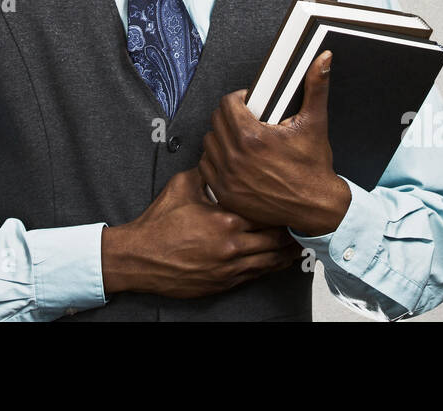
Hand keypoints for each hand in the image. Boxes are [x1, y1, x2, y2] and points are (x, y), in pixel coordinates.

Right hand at [100, 167, 301, 297]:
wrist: (140, 257)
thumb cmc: (159, 223)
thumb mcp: (182, 186)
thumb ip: (207, 172)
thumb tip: (221, 158)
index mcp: (226, 219)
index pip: (266, 213)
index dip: (281, 208)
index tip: (291, 200)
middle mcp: (233, 245)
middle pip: (275, 239)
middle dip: (290, 230)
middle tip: (302, 221)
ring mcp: (230, 268)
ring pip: (271, 261)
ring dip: (287, 252)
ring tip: (299, 243)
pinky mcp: (224, 283)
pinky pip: (256, 275)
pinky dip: (271, 268)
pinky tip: (279, 261)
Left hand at [198, 50, 351, 235]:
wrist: (315, 207)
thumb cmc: (313, 167)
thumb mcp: (315, 122)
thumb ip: (316, 86)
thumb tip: (323, 59)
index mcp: (252, 137)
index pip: (227, 104)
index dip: (238, 99)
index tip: (249, 103)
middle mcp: (235, 157)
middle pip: (216, 122)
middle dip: (229, 116)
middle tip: (245, 119)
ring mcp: (228, 177)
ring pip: (209, 143)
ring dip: (220, 137)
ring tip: (239, 138)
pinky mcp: (225, 194)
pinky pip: (206, 167)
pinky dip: (215, 160)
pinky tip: (232, 158)